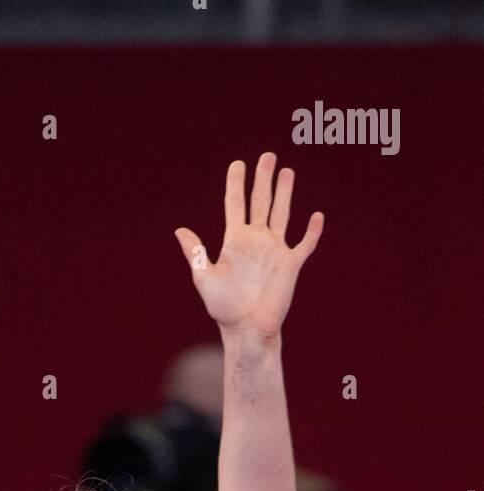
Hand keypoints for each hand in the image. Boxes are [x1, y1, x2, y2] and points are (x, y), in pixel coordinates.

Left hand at [174, 153, 322, 340]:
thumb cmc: (224, 308)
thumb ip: (195, 253)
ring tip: (287, 172)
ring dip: (284, 193)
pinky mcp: (290, 265)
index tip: (238, 164)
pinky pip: (304, 244)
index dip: (236, 184)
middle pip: (260, 202)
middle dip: (264, 179)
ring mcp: (274, 251)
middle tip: (268, 156)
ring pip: (281, 214)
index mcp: (235, 241)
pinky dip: (311, 231)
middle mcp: (256, 241)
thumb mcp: (204, 278)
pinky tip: (316, 216)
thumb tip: (179, 230)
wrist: (247, 329)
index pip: (236, 204)